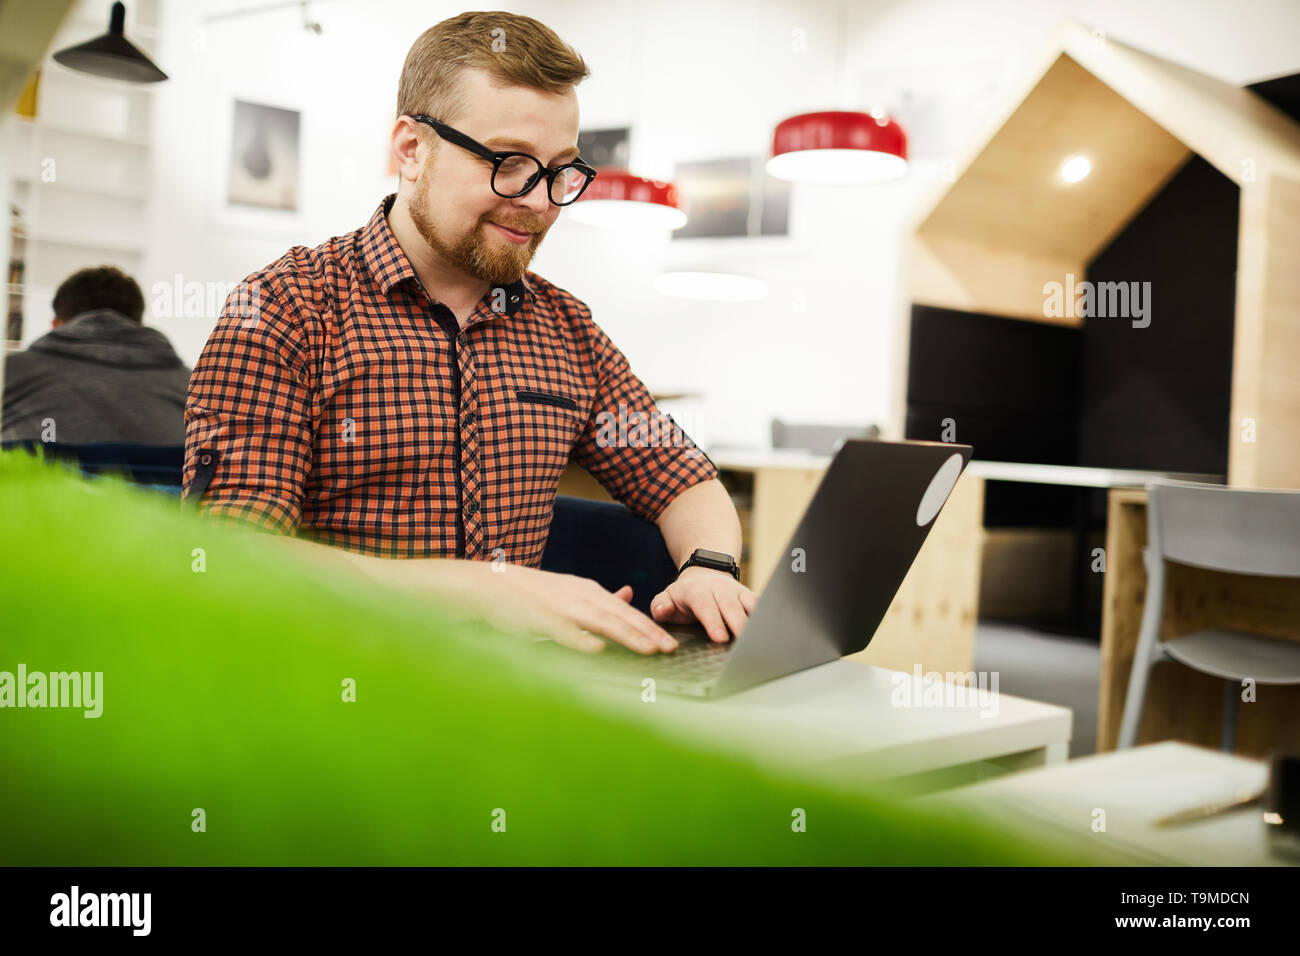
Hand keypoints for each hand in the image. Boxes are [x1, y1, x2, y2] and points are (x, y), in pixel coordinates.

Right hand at [434, 561, 679, 655]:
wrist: (494, 585)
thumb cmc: (535, 593)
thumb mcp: (572, 589)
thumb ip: (601, 597)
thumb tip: (628, 596)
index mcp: (589, 592)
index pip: (626, 612)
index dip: (649, 627)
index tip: (670, 643)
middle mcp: (580, 597)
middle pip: (620, 617)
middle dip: (646, 634)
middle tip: (669, 649)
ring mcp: (561, 608)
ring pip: (600, 623)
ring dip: (626, 636)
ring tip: (647, 650)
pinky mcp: (541, 620)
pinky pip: (565, 632)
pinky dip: (582, 640)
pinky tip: (598, 650)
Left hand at [649, 566, 757, 642]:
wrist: (704, 574)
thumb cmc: (685, 595)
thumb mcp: (667, 597)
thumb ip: (661, 606)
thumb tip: (661, 611)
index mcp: (698, 592)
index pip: (706, 606)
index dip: (714, 622)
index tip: (720, 638)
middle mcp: (720, 590)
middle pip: (732, 607)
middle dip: (738, 625)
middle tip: (743, 645)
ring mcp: (737, 592)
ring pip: (750, 605)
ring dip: (756, 621)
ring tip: (762, 641)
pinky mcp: (750, 597)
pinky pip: (762, 604)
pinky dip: (767, 616)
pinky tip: (771, 633)